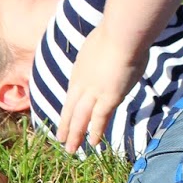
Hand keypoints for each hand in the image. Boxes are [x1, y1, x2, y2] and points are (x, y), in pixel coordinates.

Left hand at [57, 27, 140, 152]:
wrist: (122, 35)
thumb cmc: (118, 32)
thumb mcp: (104, 40)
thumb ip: (105, 49)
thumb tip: (114, 49)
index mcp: (80, 68)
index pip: (73, 92)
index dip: (69, 106)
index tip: (66, 116)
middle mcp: (82, 82)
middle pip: (70, 108)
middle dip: (65, 125)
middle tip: (60, 139)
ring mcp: (93, 92)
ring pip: (79, 118)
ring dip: (75, 135)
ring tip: (70, 149)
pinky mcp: (108, 98)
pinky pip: (99, 120)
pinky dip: (95, 132)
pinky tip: (93, 144)